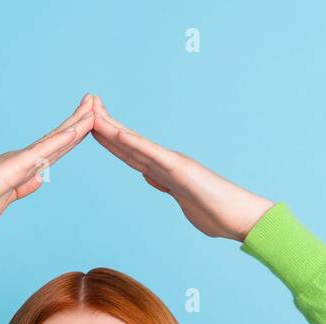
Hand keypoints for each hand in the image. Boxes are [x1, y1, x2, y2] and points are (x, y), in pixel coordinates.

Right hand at [0, 94, 95, 241]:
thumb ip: (21, 189)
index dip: (70, 138)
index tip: (85, 124)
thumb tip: (38, 179)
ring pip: (53, 140)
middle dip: (77, 122)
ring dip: (75, 124)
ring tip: (93, 106)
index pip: (51, 152)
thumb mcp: (3, 201)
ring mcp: (17, 162)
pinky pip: (42, 152)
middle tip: (95, 102)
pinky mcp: (13, 168)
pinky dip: (60, 140)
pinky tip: (76, 129)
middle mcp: (19, 160)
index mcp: (18, 170)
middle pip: (56, 139)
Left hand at [89, 94, 273, 241]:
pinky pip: (151, 155)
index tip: (92, 126)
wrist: (239, 217)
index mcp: (163, 171)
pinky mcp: (179, 170)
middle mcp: (165, 162)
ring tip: (94, 112)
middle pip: (127, 143)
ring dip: (112, 128)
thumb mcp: (180, 198)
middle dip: (105, 126)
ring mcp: (172, 164)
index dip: (109, 140)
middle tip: (86, 105)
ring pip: (134, 144)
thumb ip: (166, 185)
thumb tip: (149, 176)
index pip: (129, 153)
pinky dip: (133, 143)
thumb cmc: (215, 211)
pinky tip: (116, 133)